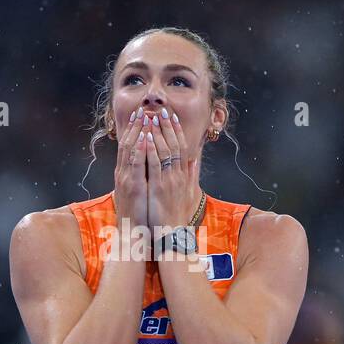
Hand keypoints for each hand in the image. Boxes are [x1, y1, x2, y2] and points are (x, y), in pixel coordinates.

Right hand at [112, 107, 148, 232]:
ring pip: (131, 150)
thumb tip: (151, 166)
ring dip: (138, 132)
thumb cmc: (139, 215)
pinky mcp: (133, 187)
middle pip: (128, 144)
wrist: (133, 234)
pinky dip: (140, 149)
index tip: (142, 115)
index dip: (135, 130)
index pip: (129, 147)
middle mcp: (124, 174)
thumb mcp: (141, 192)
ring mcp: (127, 180)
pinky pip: (136, 164)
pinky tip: (146, 137)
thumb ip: (145, 177)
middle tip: (142, 109)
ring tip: (144, 116)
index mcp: (126, 175)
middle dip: (135, 126)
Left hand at [144, 108, 196, 230]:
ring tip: (153, 116)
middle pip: (174, 145)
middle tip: (162, 109)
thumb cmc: (176, 215)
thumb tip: (195, 160)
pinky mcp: (159, 187)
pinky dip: (152, 149)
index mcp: (183, 175)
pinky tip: (147, 137)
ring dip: (158, 132)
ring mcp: (169, 180)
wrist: (171, 235)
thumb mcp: (188, 192)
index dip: (176, 130)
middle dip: (167, 126)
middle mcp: (178, 175)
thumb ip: (191, 175)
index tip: (171, 116)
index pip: (181, 147)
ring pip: (165, 151)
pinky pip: (155, 164)